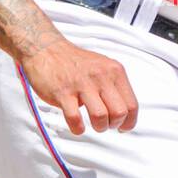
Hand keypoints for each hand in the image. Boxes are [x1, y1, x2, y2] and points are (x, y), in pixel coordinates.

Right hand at [20, 33, 138, 135]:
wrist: (46, 50)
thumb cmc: (75, 62)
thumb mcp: (103, 67)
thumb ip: (115, 86)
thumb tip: (125, 111)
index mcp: (114, 71)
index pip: (132, 105)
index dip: (129, 121)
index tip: (123, 126)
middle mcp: (100, 76)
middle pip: (119, 113)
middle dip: (114, 125)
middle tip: (107, 125)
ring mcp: (81, 84)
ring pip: (100, 117)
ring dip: (99, 127)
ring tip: (94, 124)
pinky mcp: (63, 93)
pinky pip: (75, 118)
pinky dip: (78, 128)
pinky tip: (78, 126)